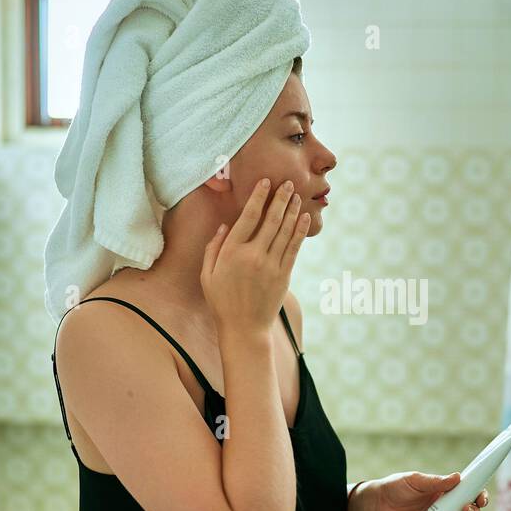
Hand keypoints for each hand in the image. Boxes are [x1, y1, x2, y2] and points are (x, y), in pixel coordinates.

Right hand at [201, 178, 309, 336]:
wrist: (244, 329)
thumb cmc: (222, 301)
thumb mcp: (207, 275)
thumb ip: (213, 248)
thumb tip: (224, 226)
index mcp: (231, 253)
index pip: (248, 217)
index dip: (258, 197)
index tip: (265, 182)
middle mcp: (253, 256)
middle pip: (270, 220)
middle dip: (280, 198)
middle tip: (288, 182)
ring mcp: (270, 265)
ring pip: (284, 231)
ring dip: (291, 210)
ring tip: (297, 195)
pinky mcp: (283, 275)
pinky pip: (293, 248)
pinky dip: (299, 231)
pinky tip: (303, 218)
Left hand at [368, 472, 488, 510]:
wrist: (378, 504)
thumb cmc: (397, 487)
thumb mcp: (416, 481)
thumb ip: (435, 482)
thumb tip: (457, 477)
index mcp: (447, 491)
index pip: (470, 494)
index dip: (480, 496)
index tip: (481, 498)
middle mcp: (447, 508)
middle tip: (465, 510)